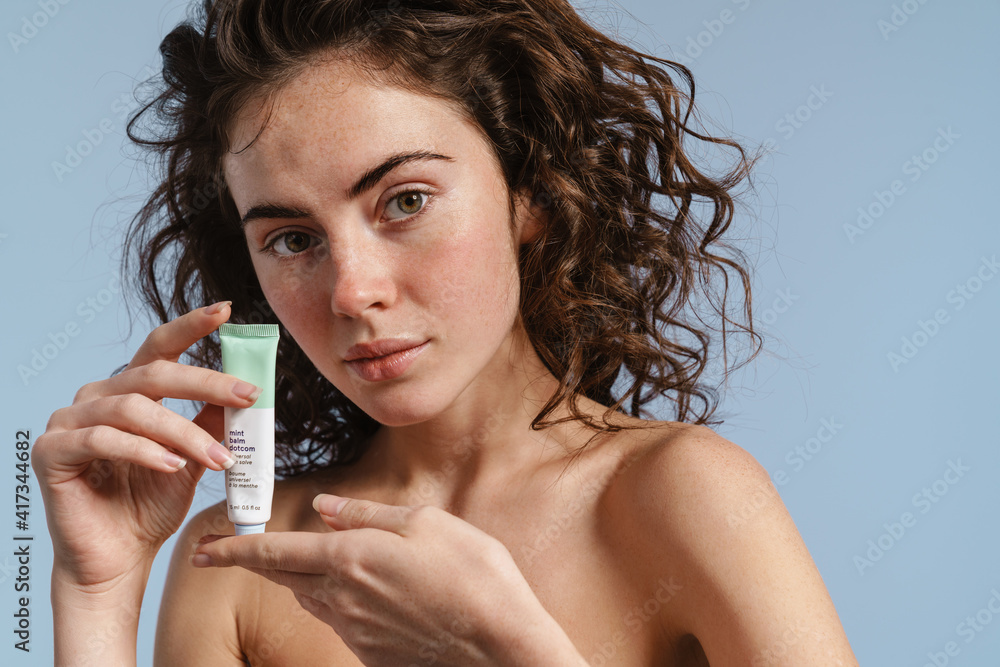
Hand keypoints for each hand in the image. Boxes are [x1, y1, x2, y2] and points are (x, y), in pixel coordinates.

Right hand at [32, 302, 260, 592]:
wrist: (120, 559)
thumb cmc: (150, 507)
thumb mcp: (194, 458)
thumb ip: (212, 422)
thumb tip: (247, 388)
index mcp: (128, 391)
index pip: (160, 348)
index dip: (191, 326)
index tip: (227, 310)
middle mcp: (96, 397)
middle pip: (154, 374)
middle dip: (207, 383)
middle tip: (248, 396)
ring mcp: (69, 421)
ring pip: (135, 409)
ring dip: (185, 433)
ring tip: (219, 459)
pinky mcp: (52, 451)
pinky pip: (103, 439)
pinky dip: (144, 451)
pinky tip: (173, 466)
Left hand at [191, 495, 559, 666]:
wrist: (500, 646)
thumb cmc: (473, 574)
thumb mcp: (426, 523)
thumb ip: (369, 515)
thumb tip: (325, 507)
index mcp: (351, 557)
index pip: (274, 551)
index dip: (233, 550)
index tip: (204, 548)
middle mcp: (342, 596)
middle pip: (283, 577)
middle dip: (258, 562)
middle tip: (238, 551)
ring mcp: (354, 630)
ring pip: (309, 599)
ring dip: (301, 579)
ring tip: (314, 562)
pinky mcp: (369, 653)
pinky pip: (337, 621)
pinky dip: (335, 602)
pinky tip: (364, 592)